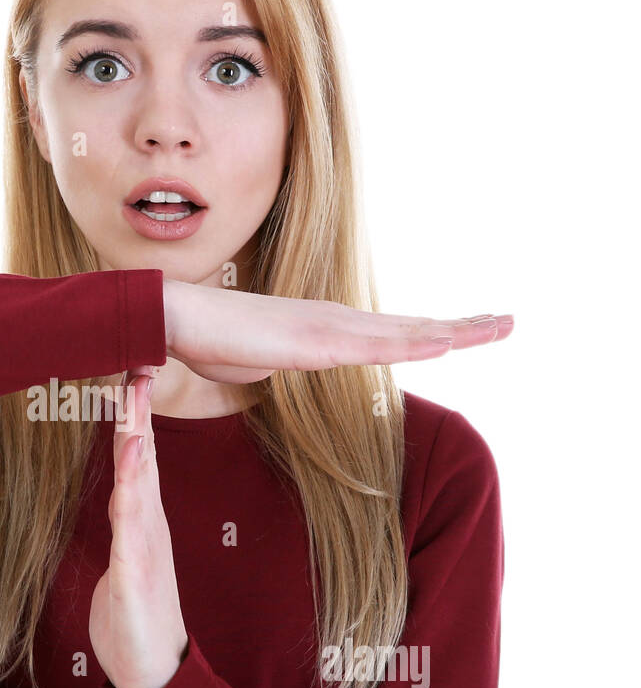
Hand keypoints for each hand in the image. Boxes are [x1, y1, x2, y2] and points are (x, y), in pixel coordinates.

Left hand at [89, 368, 188, 687]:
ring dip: (135, 454)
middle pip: (142, 463)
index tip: (132, 373)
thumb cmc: (134, 617)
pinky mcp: (135, 580)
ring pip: (138, 493)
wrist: (152, 675)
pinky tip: (126, 488)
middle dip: (138, 418)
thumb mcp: (124, 559)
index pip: (137, 459)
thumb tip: (122, 496)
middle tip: (138, 370)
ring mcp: (145, 553)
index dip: (134, 417)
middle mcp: (147, 529)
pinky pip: (130, 538)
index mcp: (141, 522)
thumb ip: (124, 524)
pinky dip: (129, 508)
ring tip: (131, 417)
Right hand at [162, 280, 513, 383]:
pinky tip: (447, 345)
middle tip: (509, 321)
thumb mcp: (256, 364)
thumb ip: (277, 365)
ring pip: (404, 333)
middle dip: (462, 326)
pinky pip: (374, 347)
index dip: (432, 333)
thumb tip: (276, 369)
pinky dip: (414, 345)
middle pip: (410, 327)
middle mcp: (336, 321)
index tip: (470, 332)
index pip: (391, 334)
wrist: (177, 318)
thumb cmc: (209, 339)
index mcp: (326, 329)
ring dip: (455, 331)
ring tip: (500, 327)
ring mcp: (328, 328)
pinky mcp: (314, 341)